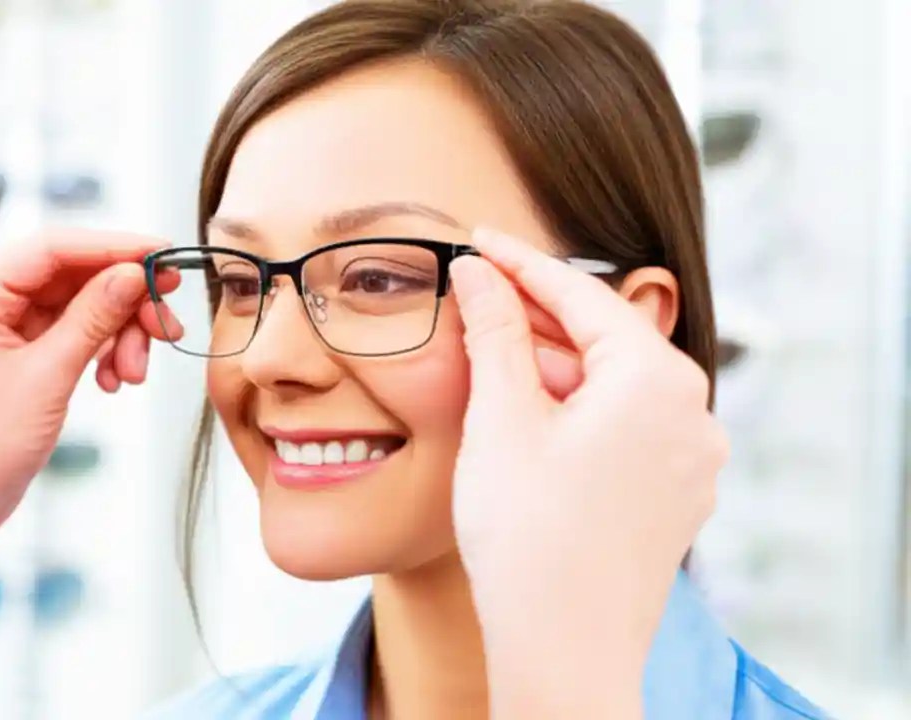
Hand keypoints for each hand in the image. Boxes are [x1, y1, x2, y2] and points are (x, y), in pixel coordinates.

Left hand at [0, 229, 178, 536]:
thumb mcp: (48, 376)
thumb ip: (94, 317)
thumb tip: (135, 273)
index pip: (55, 246)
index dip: (116, 247)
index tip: (166, 257)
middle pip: (72, 274)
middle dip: (124, 301)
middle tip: (167, 329)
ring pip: (77, 304)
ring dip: (117, 332)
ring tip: (134, 375)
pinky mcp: (12, 349)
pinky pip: (68, 331)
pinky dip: (99, 349)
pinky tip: (113, 381)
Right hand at [448, 228, 727, 717]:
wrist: (563, 649)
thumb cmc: (528, 537)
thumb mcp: (501, 418)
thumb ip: (495, 331)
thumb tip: (478, 272)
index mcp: (658, 379)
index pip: (581, 295)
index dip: (520, 264)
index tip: (478, 241)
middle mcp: (695, 412)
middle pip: (603, 340)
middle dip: (537, 321)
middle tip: (476, 303)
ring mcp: (694, 458)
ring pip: (615, 386)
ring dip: (556, 371)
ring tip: (493, 371)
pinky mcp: (679, 494)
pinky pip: (629, 428)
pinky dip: (581, 414)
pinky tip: (531, 423)